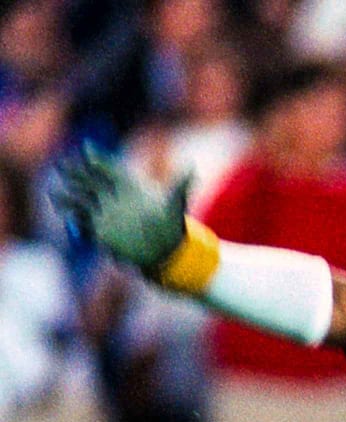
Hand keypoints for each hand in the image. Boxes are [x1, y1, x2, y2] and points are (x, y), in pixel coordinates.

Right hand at [51, 144, 189, 271]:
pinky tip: (67, 218)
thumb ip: (181, 184)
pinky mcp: (101, 231)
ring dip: (69, 197)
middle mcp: (114, 197)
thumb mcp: (176, 203)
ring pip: (83, 201)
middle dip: (75, 173)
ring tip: (55, 193)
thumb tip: (192, 167)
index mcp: (129, 186)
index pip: (110, 169)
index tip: (88, 150)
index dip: (99, 160)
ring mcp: (105, 213)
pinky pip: (84, 224)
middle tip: (61, 164)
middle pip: (90, 182)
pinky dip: (75, 221)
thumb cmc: (172, 223)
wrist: (166, 249)